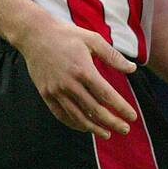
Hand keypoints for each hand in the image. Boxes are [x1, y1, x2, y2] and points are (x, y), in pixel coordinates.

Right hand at [14, 9, 137, 134]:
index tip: (132, 116)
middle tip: (125, 129)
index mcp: (83, 70)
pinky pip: (61, 114)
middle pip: (95, 110)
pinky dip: (74, 123)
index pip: (106, 95)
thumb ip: (113, 56)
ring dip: (94, 128)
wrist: (34, 34)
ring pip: (78, 116)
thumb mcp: (93, 39)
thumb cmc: (66, 35)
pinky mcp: (46, 94)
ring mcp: (56, 91)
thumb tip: (133, 69)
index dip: (121, 108)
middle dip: (112, 122)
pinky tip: (85, 127)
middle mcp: (69, 84)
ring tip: (107, 134)